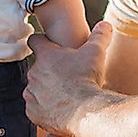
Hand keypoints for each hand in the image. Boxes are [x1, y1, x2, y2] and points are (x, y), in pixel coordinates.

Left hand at [24, 21, 112, 135]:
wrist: (85, 111)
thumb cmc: (88, 79)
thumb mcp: (96, 53)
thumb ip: (99, 36)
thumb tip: (105, 24)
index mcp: (46, 56)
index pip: (35, 41)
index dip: (42, 42)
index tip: (48, 45)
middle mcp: (34, 73)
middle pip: (38, 67)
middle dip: (50, 71)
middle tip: (67, 76)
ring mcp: (31, 94)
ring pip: (36, 89)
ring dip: (46, 90)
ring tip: (65, 95)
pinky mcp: (33, 112)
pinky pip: (36, 108)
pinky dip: (45, 109)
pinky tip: (60, 109)